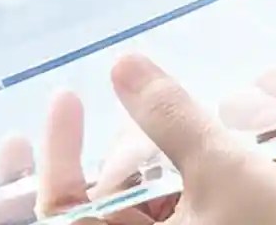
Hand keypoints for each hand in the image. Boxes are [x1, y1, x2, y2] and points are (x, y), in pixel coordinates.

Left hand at [35, 53, 275, 224]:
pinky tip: (205, 174)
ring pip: (135, 222)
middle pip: (94, 214)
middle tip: (147, 124)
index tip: (67, 99)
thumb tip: (125, 66)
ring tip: (189, 145)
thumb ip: (170, 116)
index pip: (55, 210)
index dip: (51, 152)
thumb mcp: (224, 170)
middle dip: (115, 160)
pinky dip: (176, 202)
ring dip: (151, 179)